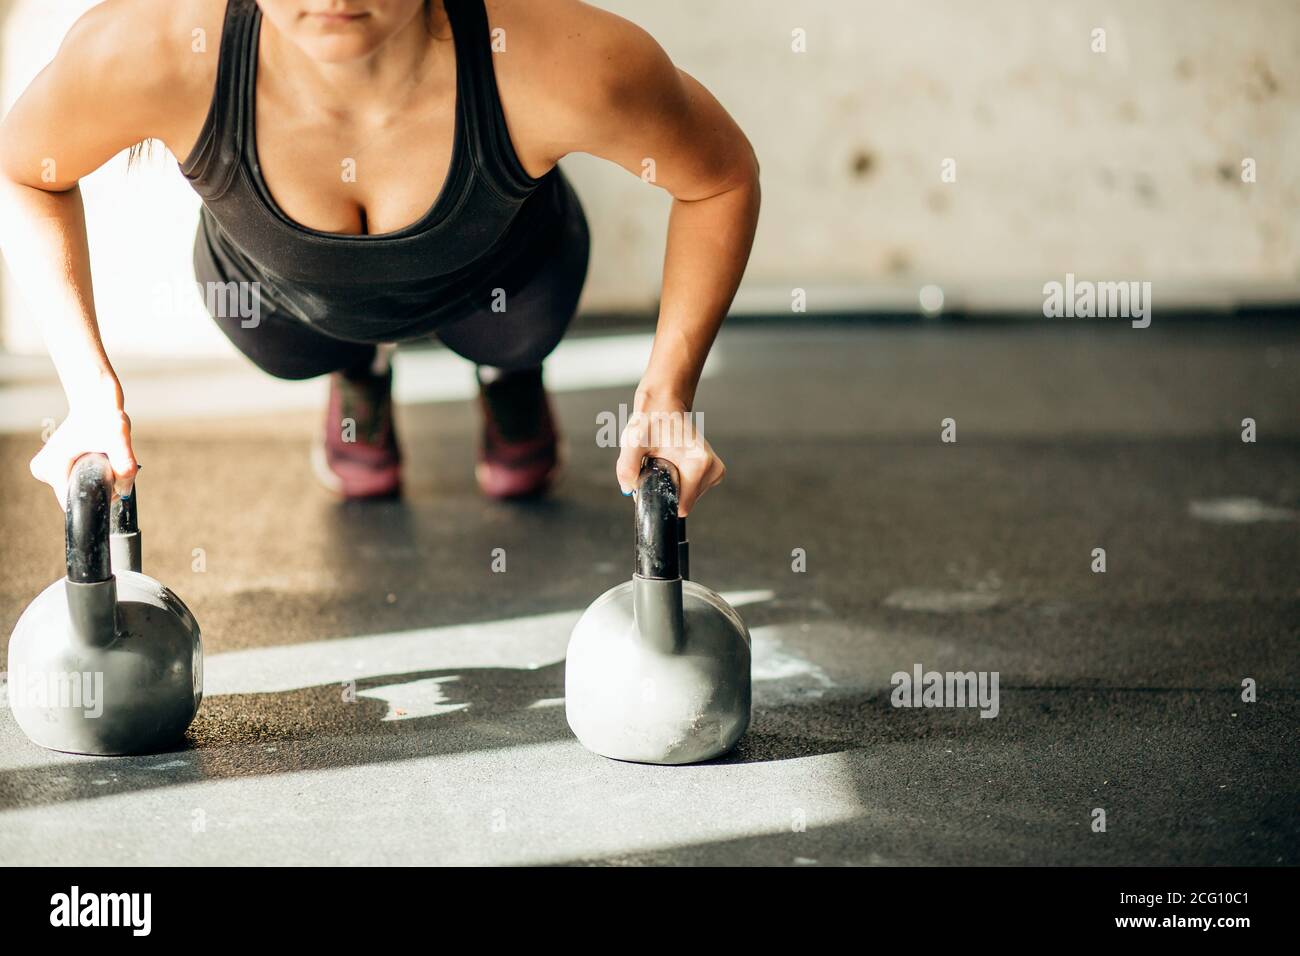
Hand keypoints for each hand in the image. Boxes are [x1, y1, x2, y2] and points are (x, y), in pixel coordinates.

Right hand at [31, 394, 137, 507]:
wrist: (96, 399)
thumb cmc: (105, 416)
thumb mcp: (118, 439)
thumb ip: (124, 466)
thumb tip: (123, 491)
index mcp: (51, 470)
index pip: (75, 501)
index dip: (98, 497)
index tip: (111, 479)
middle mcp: (43, 471)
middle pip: (80, 493)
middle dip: (100, 483)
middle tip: (108, 457)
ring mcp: (45, 468)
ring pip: (80, 486)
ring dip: (97, 476)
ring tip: (102, 453)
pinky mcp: (53, 464)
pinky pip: (77, 478)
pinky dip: (92, 471)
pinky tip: (96, 453)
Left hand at [615, 395, 723, 515]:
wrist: (665, 407)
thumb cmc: (651, 422)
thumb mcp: (633, 441)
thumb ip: (627, 467)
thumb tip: (628, 488)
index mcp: (700, 463)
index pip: (681, 505)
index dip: (661, 498)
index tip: (653, 478)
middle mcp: (713, 469)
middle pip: (684, 503)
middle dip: (666, 489)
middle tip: (657, 466)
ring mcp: (715, 471)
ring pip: (688, 498)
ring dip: (672, 484)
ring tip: (665, 461)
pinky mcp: (713, 472)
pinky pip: (692, 491)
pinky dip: (679, 481)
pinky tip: (673, 464)